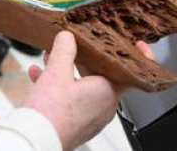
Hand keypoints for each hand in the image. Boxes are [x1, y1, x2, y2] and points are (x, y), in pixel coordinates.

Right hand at [23, 31, 149, 150]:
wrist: (38, 139)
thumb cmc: (51, 112)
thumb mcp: (56, 72)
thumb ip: (65, 50)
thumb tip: (68, 37)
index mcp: (107, 92)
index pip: (130, 72)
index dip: (134, 56)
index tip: (137, 46)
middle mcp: (104, 106)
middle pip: (101, 75)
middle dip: (82, 59)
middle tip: (73, 45)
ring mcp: (91, 117)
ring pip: (83, 86)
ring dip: (66, 72)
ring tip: (49, 60)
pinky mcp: (79, 124)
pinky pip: (74, 100)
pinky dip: (60, 88)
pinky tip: (40, 77)